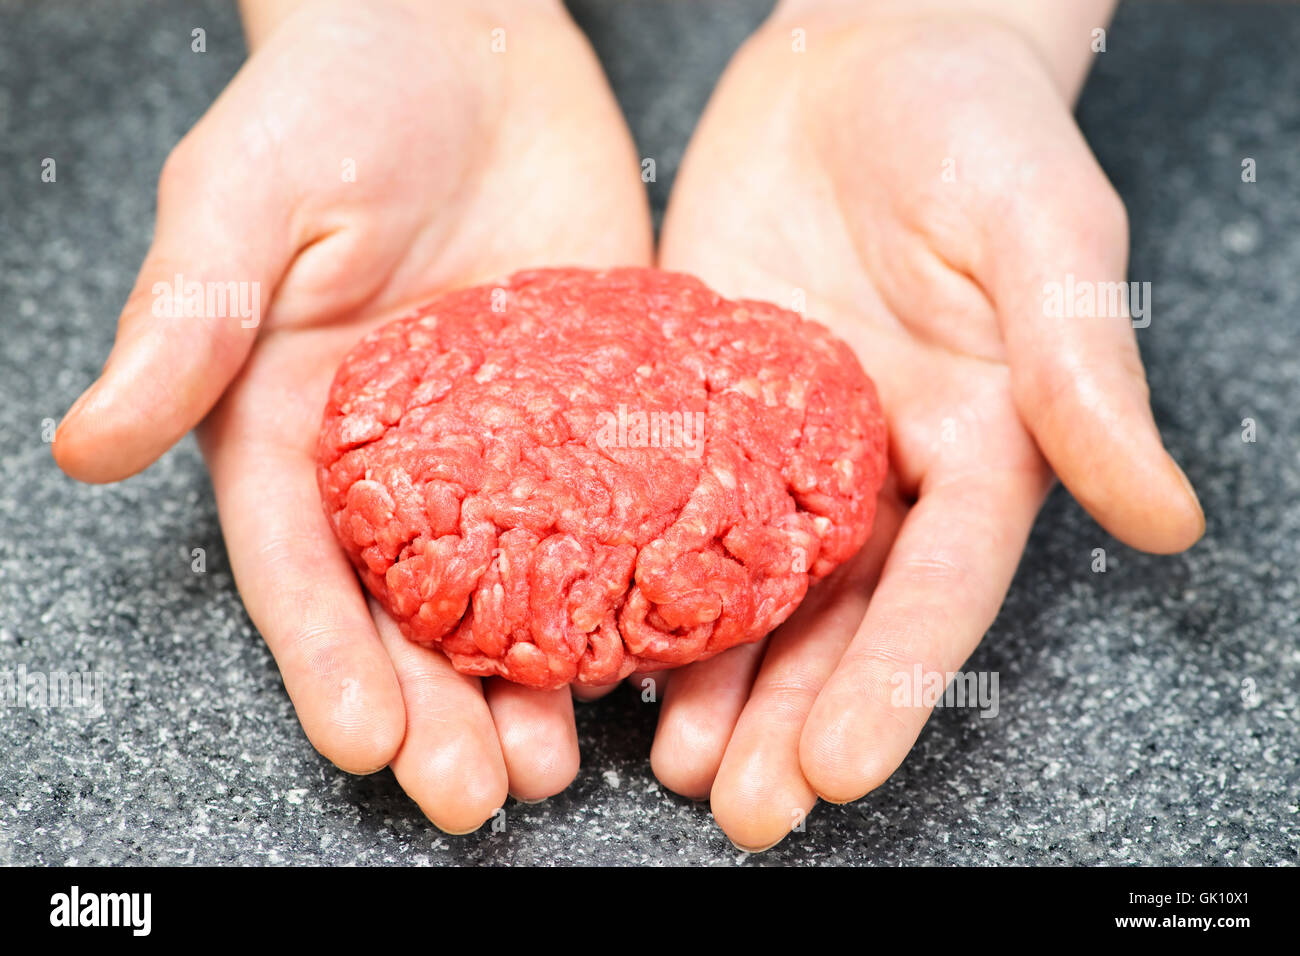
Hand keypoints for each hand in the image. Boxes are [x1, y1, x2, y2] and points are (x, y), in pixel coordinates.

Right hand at [54, 0, 651, 831]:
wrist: (462, 36)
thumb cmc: (331, 100)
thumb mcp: (242, 202)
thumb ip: (184, 324)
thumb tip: (89, 445)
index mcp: (297, 430)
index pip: (303, 571)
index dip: (327, 661)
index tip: (365, 741)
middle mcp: (399, 459)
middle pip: (411, 611)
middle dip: (438, 709)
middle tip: (482, 791)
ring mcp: (503, 440)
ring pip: (514, 589)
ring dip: (533, 683)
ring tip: (563, 761)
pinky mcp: (588, 402)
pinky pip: (610, 510)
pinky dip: (626, 586)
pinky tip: (654, 648)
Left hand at [652, 3, 1203, 848]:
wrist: (864, 54)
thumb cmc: (973, 124)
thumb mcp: (1045, 235)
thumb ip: (1086, 374)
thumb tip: (1165, 517)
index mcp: (978, 444)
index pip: (937, 589)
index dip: (894, 684)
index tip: (843, 771)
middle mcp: (881, 465)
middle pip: (841, 619)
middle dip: (796, 718)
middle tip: (742, 808)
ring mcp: (787, 443)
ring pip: (753, 588)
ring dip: (718, 681)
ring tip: (675, 766)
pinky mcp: (706, 403)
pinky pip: (671, 507)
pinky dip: (644, 580)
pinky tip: (607, 645)